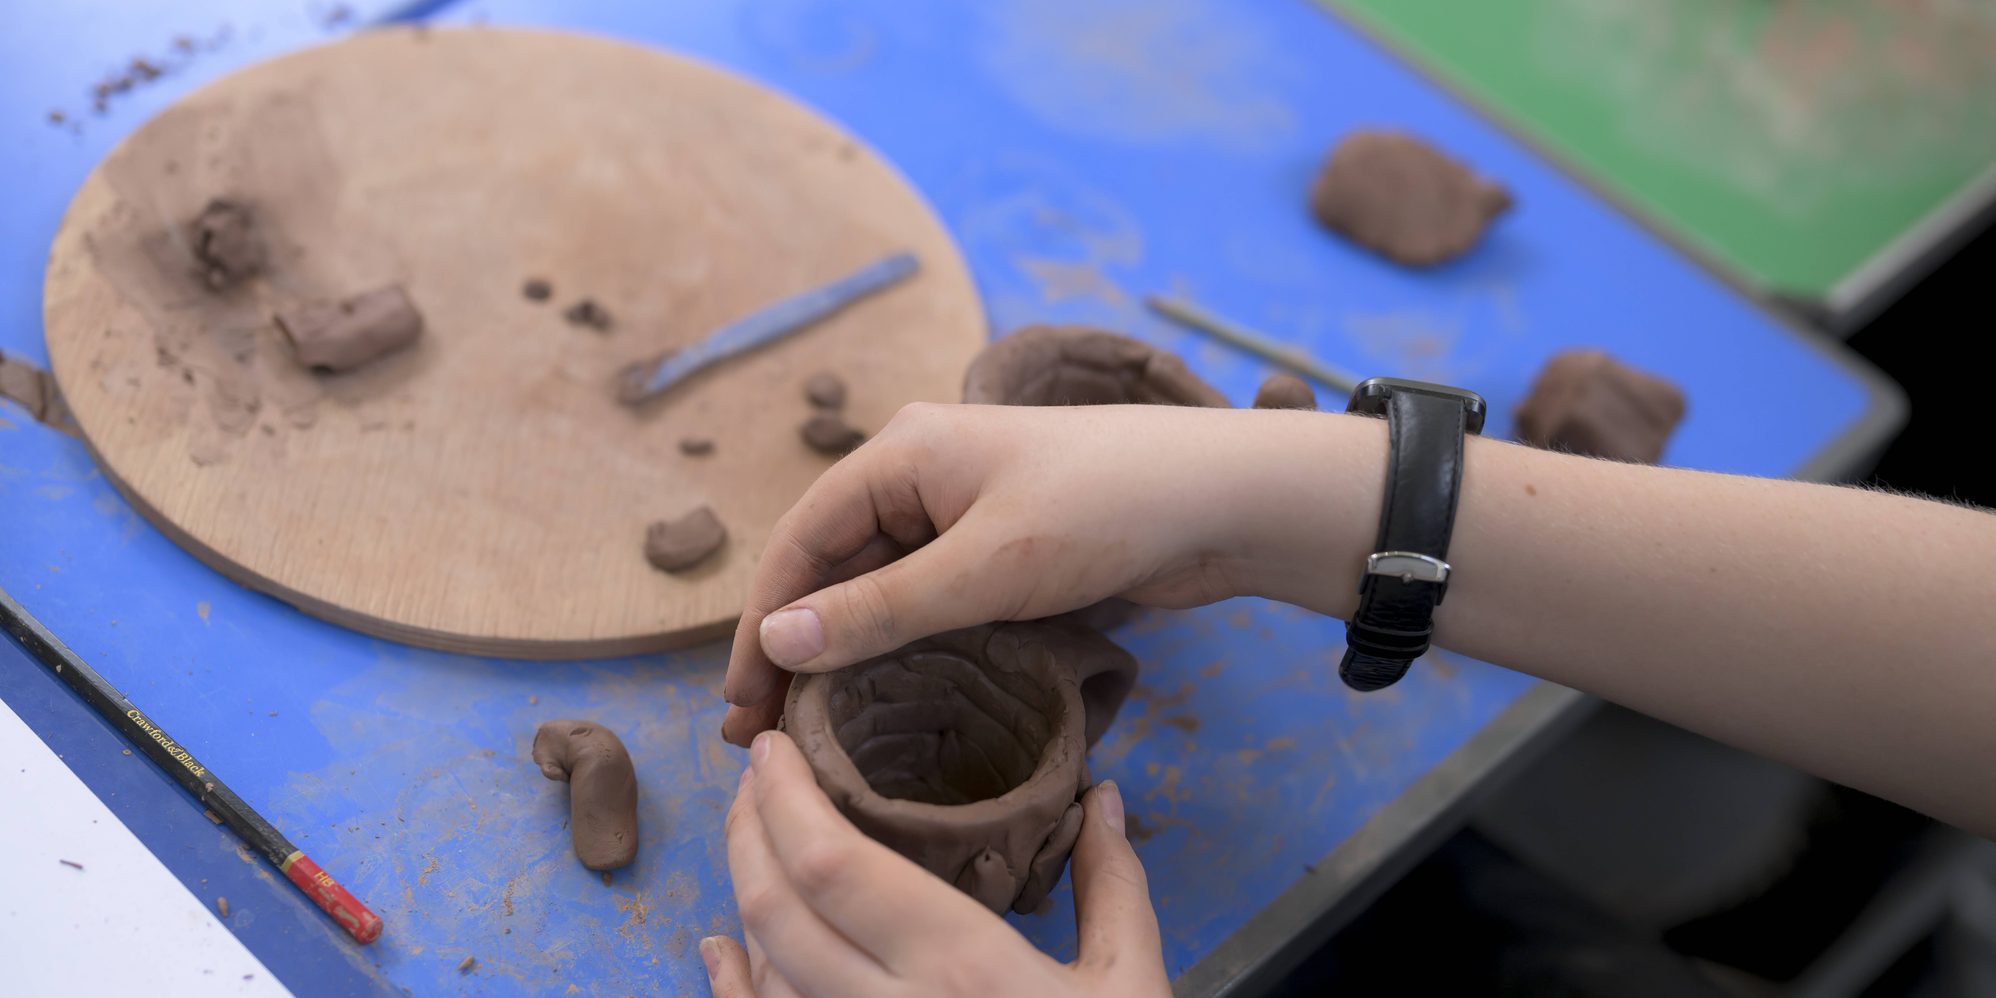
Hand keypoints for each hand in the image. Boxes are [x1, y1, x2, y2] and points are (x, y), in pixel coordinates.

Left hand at [703, 730, 1169, 997]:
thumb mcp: (1133, 986)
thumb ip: (1113, 887)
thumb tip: (1104, 796)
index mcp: (964, 970)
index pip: (833, 868)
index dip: (782, 799)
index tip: (773, 746)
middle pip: (776, 911)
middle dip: (746, 831)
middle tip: (752, 777)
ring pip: (762, 975)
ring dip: (743, 897)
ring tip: (753, 838)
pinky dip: (731, 987)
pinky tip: (723, 952)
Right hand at [721, 402, 1378, 745]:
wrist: (1227, 499)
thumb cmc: (1106, 507)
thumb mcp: (986, 564)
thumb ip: (883, 607)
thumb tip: (779, 640)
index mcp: (903, 453)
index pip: (801, 540)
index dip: (762, 622)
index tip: (739, 705)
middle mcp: (923, 478)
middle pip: (833, 567)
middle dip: (796, 647)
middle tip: (764, 739)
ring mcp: (966, 516)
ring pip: (881, 589)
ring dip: (846, 655)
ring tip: (814, 734)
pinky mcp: (1006, 554)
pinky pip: (931, 603)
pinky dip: (900, 649)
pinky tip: (884, 704)